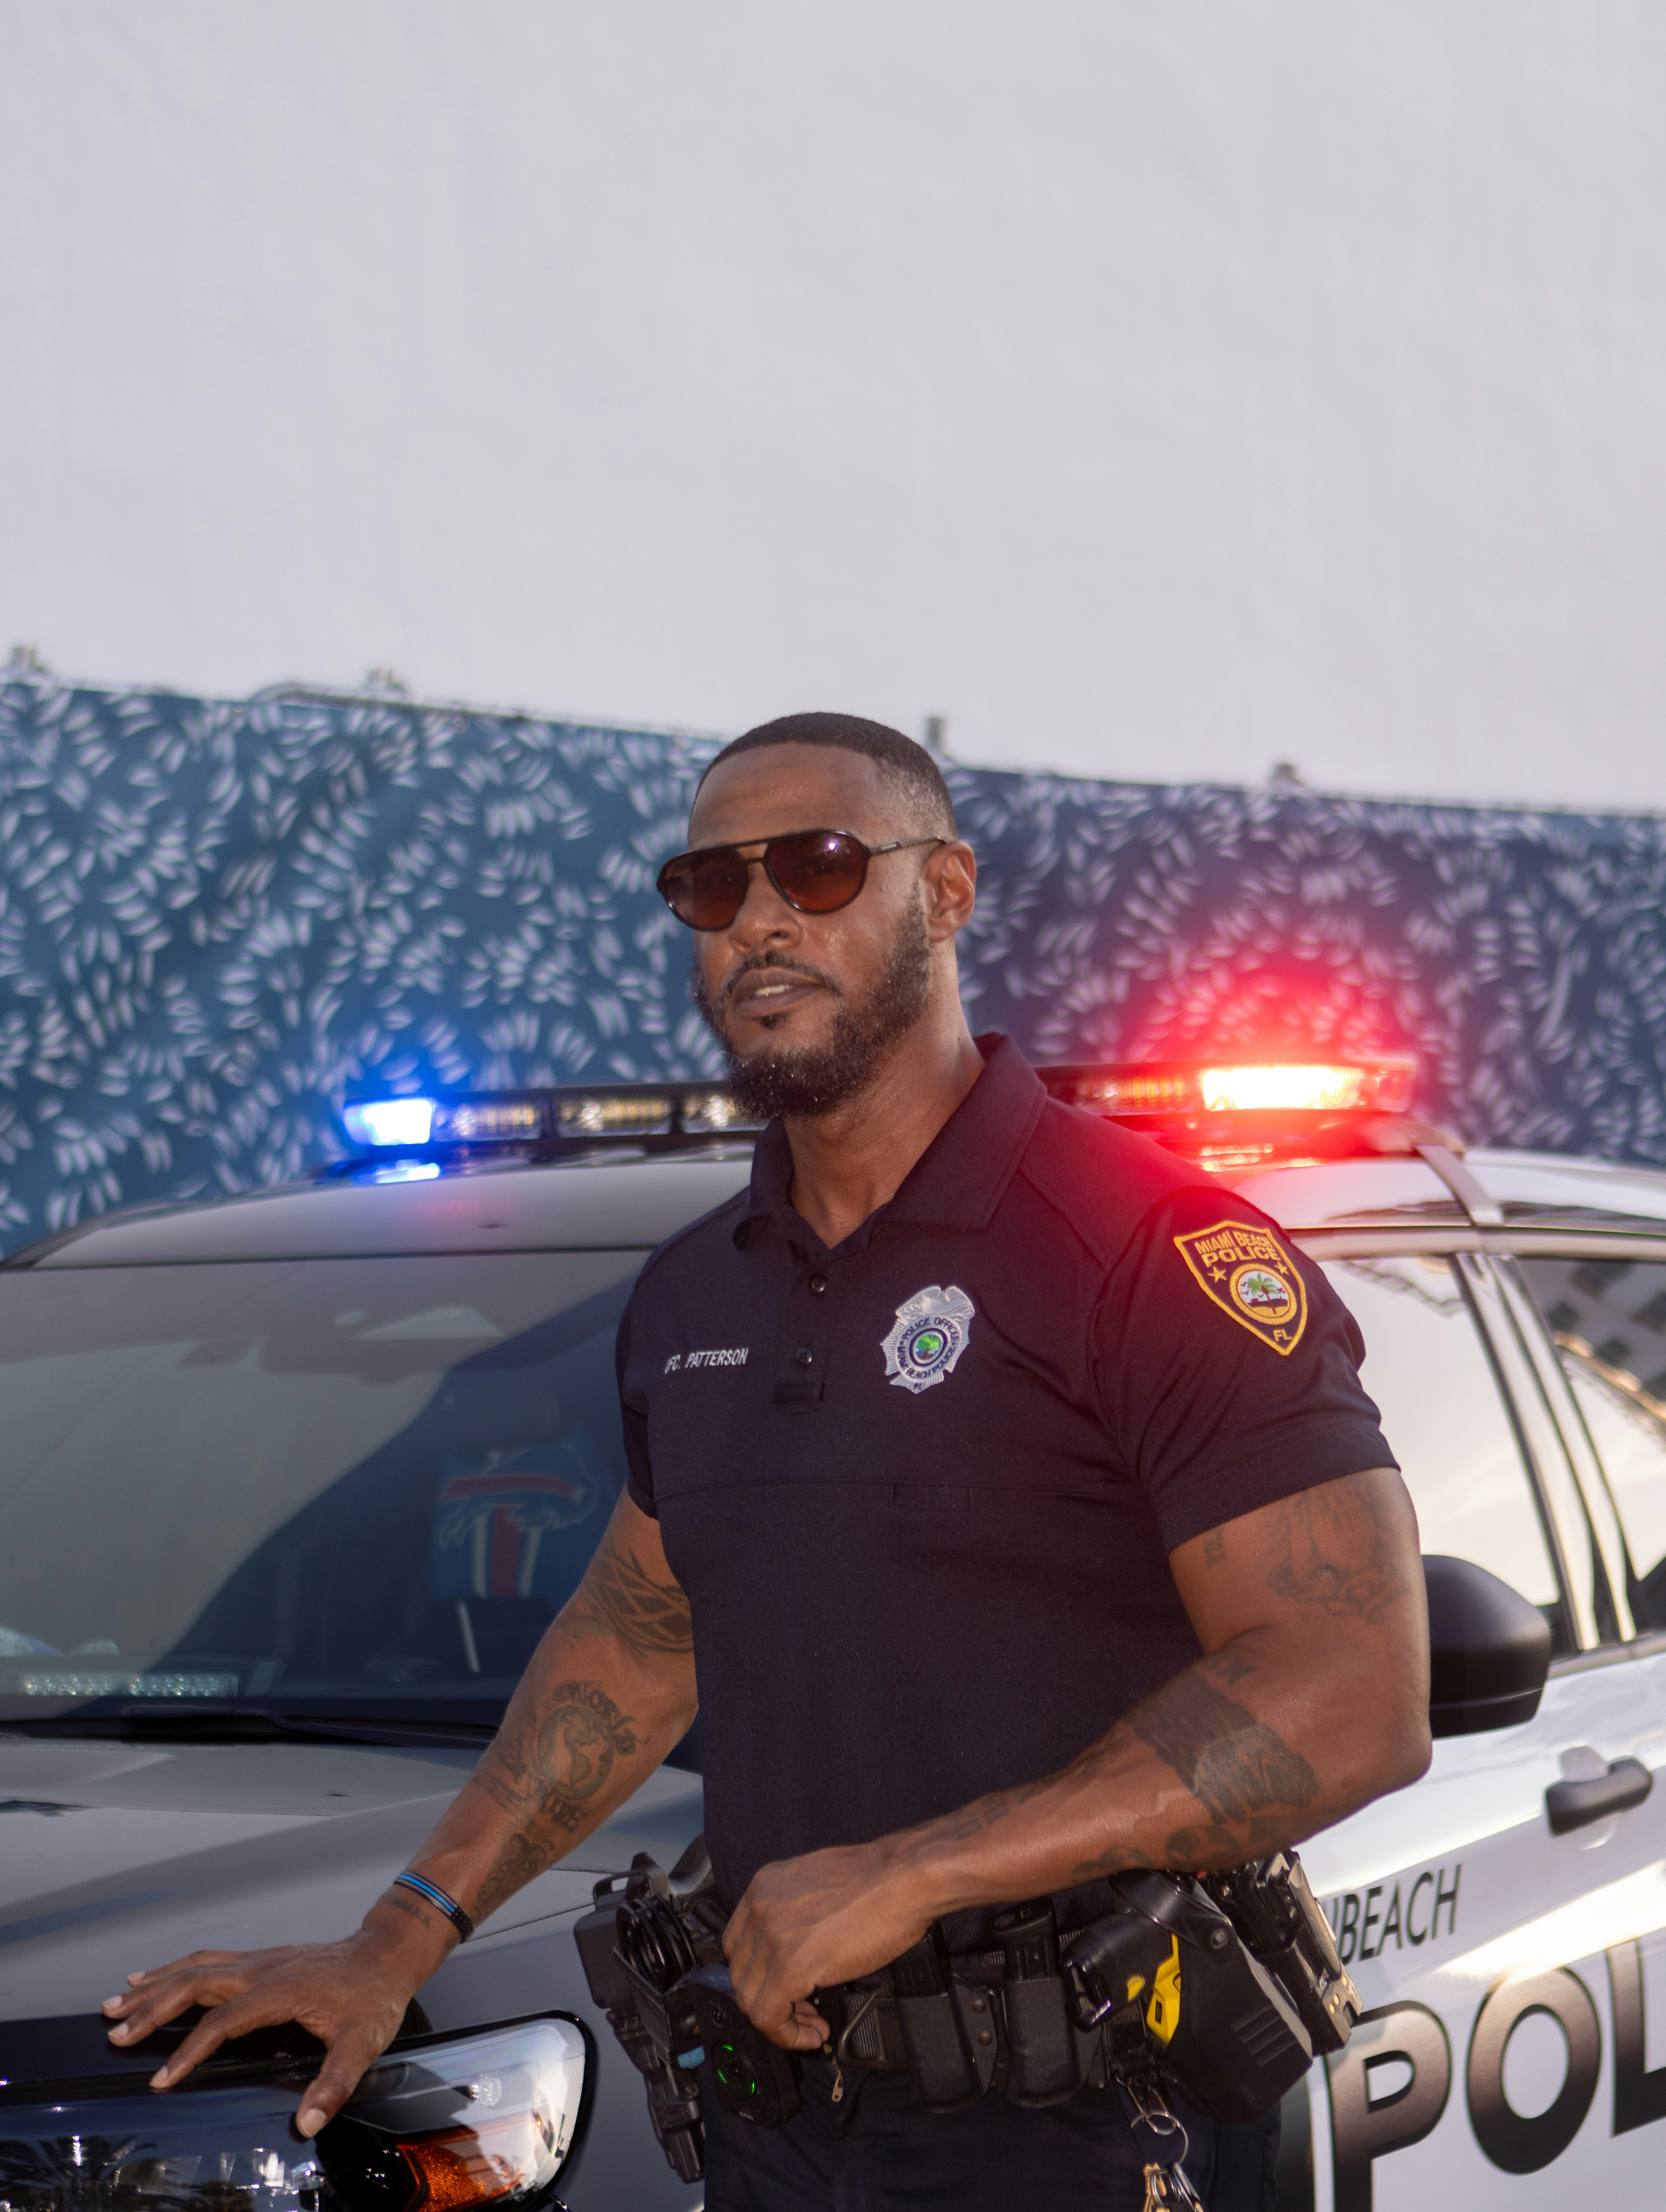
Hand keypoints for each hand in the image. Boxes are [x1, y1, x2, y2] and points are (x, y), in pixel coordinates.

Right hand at [102, 1918, 431, 2135]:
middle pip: (195, 1983)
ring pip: (196, 1967)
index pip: (222, 2022)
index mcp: (279, 1990)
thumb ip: (335, 2083)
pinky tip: (155, 1976)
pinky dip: (177, 1969)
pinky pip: (209, 1961)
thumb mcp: (363, 2043)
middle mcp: (262, 1969)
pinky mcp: (261, 1959)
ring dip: (155, 1984)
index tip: (161, 2078)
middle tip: (114, 2030)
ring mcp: (259, 1960)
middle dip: (152, 2008)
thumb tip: (308, 2122)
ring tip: (117, 2000)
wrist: (387, 1951)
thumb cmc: (374, 1996)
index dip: (189, 2051)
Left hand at [722, 1839, 933, 2051]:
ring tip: (813, 2024)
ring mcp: (771, 1936)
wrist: (905, 1878)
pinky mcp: (790, 1966)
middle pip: (741, 1974)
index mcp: (765, 1884)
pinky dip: (789, 2035)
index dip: (759, 1974)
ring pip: (750, 1999)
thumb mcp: (818, 1882)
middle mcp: (760, 1907)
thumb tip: (797, 1943)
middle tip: (803, 2009)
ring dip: (781, 2022)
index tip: (783, 1987)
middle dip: (769, 2000)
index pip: (738, 1944)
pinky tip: (816, 2033)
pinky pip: (769, 2016)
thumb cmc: (878, 1878)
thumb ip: (795, 1910)